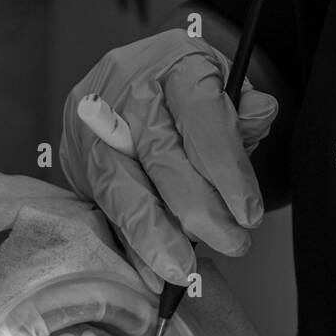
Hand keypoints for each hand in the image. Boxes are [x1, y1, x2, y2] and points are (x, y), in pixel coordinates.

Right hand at [60, 30, 277, 291]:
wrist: (133, 84)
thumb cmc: (184, 91)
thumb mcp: (223, 87)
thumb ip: (241, 110)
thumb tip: (258, 115)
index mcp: (172, 63)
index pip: (202, 116)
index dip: (226, 169)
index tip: (248, 214)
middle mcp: (127, 91)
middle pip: (159, 155)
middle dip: (198, 211)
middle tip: (231, 244)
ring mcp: (94, 128)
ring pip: (121, 187)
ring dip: (154, 237)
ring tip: (182, 270)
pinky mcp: (77, 162)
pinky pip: (105, 210)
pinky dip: (131, 245)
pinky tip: (152, 272)